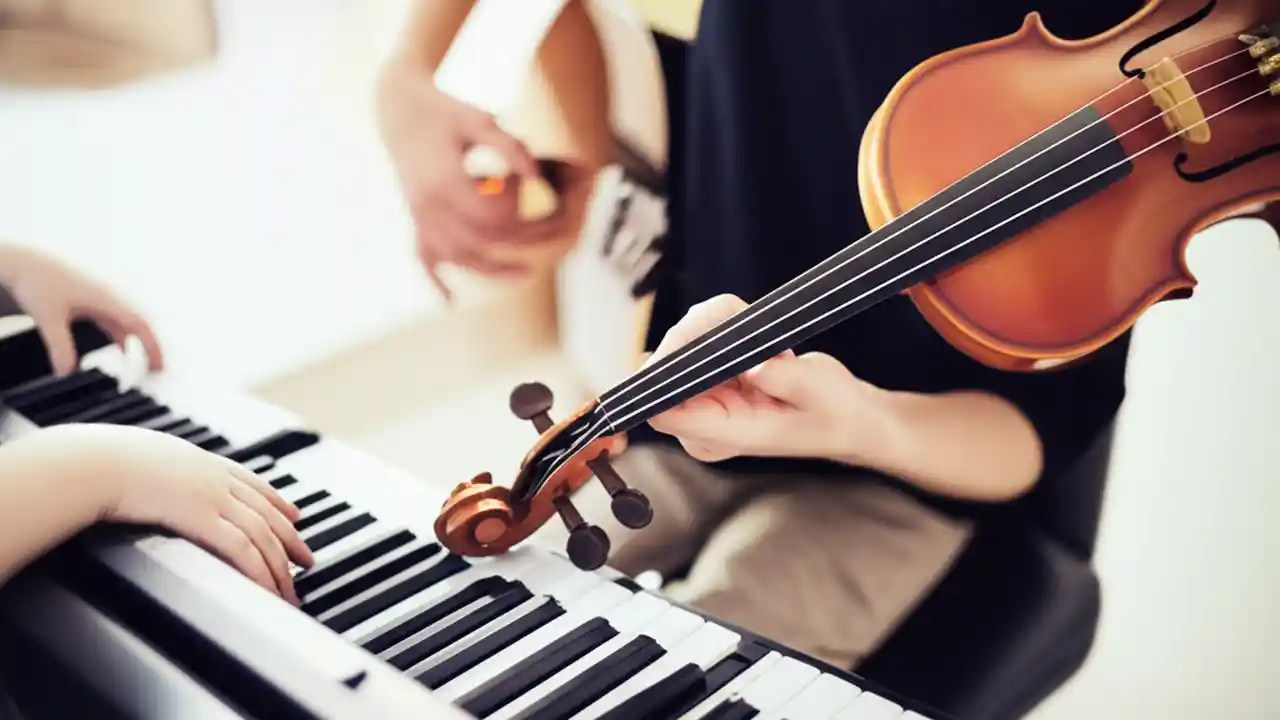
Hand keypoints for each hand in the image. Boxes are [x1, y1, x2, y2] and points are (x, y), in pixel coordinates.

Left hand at [0, 245, 162, 375]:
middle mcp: (109, 295)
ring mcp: (102, 296)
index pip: (139, 324)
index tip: (157, 366)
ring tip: (143, 361)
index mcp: (106, 297)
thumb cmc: (37, 280)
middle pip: (140, 322)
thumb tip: (67, 373)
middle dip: (151, 346)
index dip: (151, 346)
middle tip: (156, 368)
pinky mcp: (94, 298)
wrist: (24, 261)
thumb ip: (60, 347)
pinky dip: (122, 335)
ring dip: (138, 340)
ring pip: (128, 320)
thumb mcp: (48, 317)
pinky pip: (117, 318)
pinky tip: (120, 345)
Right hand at [42, 424, 313, 604]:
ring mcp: (214, 497)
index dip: (278, 502)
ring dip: (281, 568)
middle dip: (292, 541)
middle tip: (307, 562)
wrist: (98, 462)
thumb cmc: (108, 461)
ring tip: (291, 591)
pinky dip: (261, 571)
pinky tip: (269, 588)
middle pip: (268, 513)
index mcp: (206, 462)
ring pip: (263, 535)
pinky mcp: (203, 518)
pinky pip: (243, 549)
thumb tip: (154, 474)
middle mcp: (218, 479)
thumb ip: (163, 468)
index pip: (254, 484)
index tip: (295, 516)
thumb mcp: (146, 455)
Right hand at [376, 59, 574, 296]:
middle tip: (555, 227)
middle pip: (483, 240)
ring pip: (458, 257)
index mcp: (445, 182)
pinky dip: (436, 281)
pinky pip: (423, 257)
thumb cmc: (444, 110)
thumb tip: (537, 177)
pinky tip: (450, 301)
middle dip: (523, 239)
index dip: (520, 205)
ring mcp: (420, 216)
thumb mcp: (478, 121)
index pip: (492, 215)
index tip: (532, 182)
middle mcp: (429, 206)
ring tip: (526, 274)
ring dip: (491, 271)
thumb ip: (509, 148)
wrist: (398, 108)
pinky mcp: (415, 218)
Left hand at [644, 295, 886, 463]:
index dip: (665, 373)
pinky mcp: (714, 379)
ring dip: (716, 326)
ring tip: (763, 341)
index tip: (693, 339)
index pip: (662, 411)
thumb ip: (780, 378)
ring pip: (681, 347)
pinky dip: (724, 326)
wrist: (851, 416)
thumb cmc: (836, 414)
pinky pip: (699, 341)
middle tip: (739, 320)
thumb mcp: (815, 390)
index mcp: (724, 435)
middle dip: (698, 334)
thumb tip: (750, 364)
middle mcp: (706, 422)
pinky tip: (759, 340)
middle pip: (666, 370)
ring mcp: (708, 400)